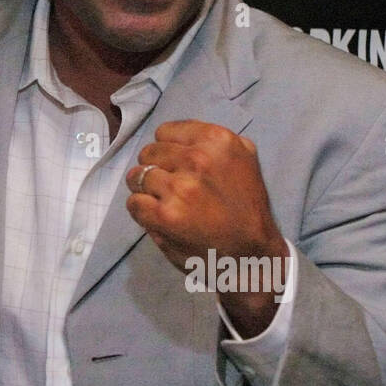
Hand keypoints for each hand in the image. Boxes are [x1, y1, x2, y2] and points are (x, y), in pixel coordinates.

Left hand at [124, 120, 288, 336]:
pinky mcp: (164, 215)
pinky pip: (133, 202)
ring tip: (165, 203)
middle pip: (149, 152)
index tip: (178, 166)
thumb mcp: (244, 158)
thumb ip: (211, 141)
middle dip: (156, 169)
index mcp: (217, 140)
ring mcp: (179, 187)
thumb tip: (174, 135)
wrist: (251, 254)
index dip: (168, 150)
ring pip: (136, 176)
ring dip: (146, 190)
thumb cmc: (246, 207)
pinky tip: (160, 218)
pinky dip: (141, 210)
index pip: (165, 132)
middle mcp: (198, 159)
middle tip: (172, 188)